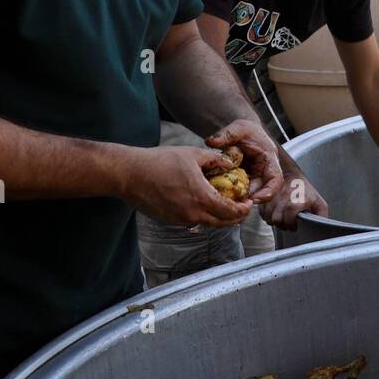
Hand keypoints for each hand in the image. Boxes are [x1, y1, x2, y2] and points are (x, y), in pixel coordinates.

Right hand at [120, 145, 255, 226]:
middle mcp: (193, 214)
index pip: (231, 212)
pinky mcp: (171, 221)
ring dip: (221, 217)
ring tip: (227, 205)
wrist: (129, 174)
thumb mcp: (193, 154)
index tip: (249, 203)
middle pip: (223, 223)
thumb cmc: (160, 161)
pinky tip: (206, 204)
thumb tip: (230, 162)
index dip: (243, 209)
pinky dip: (205, 216)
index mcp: (201, 198)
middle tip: (242, 207)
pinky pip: (194, 221)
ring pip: (209, 224)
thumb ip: (216, 160)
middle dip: (236, 217)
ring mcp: (181, 220)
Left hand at [205, 120, 283, 202]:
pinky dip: (233, 193)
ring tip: (227, 201)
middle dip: (250, 198)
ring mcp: (255, 177)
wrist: (242, 132)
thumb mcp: (237, 129)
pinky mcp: (246, 180)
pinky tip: (222, 194)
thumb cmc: (244, 130)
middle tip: (235, 204)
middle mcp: (264, 170)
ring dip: (241, 197)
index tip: (255, 199)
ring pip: (251, 192)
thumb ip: (225, 135)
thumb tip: (211, 142)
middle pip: (262, 190)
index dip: (268, 192)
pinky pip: (242, 190)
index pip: (275, 179)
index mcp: (268, 158)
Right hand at [258, 171, 328, 231]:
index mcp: (298, 199)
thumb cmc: (305, 191)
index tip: (294, 226)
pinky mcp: (265, 198)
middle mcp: (284, 197)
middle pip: (277, 219)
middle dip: (283, 225)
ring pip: (269, 217)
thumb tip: (322, 227)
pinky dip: (267, 216)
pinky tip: (275, 214)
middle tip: (287, 223)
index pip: (290, 215)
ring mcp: (273, 197)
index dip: (291, 224)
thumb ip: (321, 215)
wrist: (291, 176)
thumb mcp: (318, 202)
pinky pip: (262, 213)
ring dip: (275, 221)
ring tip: (282, 219)